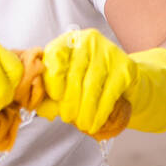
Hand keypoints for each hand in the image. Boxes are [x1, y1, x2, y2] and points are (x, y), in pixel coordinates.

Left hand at [40, 28, 165, 135]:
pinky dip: (101, 111)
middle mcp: (89, 41)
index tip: (55, 95)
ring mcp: (109, 52)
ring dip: (85, 110)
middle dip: (69, 101)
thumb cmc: (88, 82)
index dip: (53, 76)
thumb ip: (51, 93)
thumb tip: (39, 108)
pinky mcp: (126, 67)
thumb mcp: (67, 83)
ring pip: (92, 85)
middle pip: (74, 74)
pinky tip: (96, 122)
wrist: (126, 79)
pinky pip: (109, 93)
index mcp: (69, 40)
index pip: (56, 55)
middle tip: (67, 118)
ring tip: (82, 125)